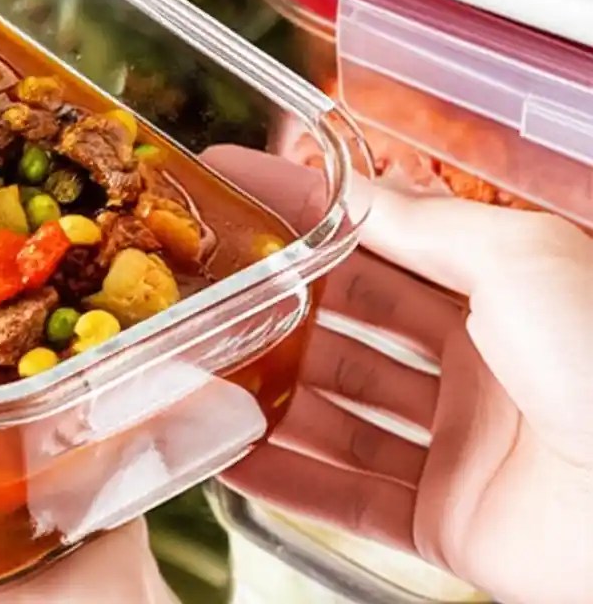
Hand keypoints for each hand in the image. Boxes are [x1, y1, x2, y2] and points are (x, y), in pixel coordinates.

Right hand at [203, 146, 592, 603]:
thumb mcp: (518, 256)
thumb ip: (424, 225)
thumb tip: (349, 186)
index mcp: (503, 296)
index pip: (378, 246)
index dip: (304, 216)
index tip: (234, 187)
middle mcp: (477, 370)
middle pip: (347, 336)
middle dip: (273, 316)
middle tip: (199, 295)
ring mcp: (458, 450)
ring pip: (335, 419)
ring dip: (266, 401)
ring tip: (194, 380)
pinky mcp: (446, 526)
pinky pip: (347, 500)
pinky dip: (285, 483)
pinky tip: (226, 459)